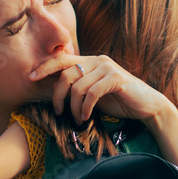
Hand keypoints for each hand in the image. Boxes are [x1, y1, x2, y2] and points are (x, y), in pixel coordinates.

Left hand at [29, 53, 168, 124]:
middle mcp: (98, 60)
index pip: (62, 59)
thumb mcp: (93, 93)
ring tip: (76, 119)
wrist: (147, 106)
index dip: (44, 67)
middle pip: (66, 73)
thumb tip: (54, 93)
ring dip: (73, 107)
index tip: (30, 77)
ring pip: (77, 86)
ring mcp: (107, 67)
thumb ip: (78, 88)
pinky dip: (85, 108)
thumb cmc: (119, 101)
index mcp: (90, 61)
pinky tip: (86, 118)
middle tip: (58, 111)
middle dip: (58, 95)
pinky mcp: (116, 78)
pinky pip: (91, 93)